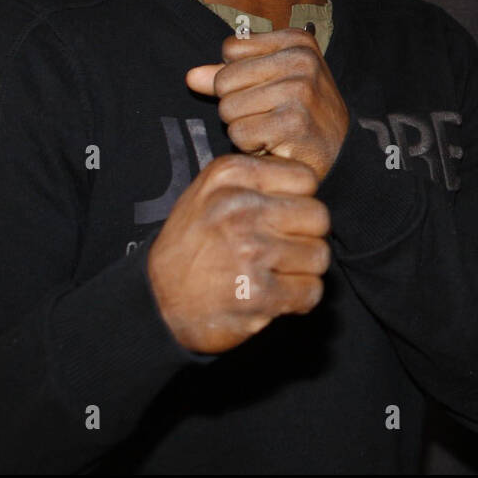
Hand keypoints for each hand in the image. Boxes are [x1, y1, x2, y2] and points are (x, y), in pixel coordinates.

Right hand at [147, 153, 330, 353]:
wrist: (157, 301)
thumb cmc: (195, 244)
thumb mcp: (212, 192)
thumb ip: (258, 180)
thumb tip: (310, 186)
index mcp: (229, 176)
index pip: (306, 179)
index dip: (299, 201)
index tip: (279, 218)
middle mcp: (239, 209)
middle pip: (319, 218)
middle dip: (306, 237)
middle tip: (281, 250)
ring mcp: (250, 251)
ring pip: (319, 256)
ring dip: (303, 270)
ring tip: (273, 273)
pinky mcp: (258, 293)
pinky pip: (311, 291)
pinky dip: (299, 299)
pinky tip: (274, 296)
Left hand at [186, 28, 349, 182]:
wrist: (339, 153)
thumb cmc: (301, 113)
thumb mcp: (271, 82)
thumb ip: (229, 74)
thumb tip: (191, 76)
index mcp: (298, 41)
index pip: (231, 49)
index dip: (240, 77)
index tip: (270, 90)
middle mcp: (301, 60)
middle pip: (224, 79)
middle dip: (237, 103)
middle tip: (270, 115)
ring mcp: (299, 89)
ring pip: (228, 108)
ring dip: (243, 126)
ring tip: (273, 129)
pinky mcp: (292, 122)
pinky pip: (239, 133)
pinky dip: (250, 145)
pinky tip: (274, 143)